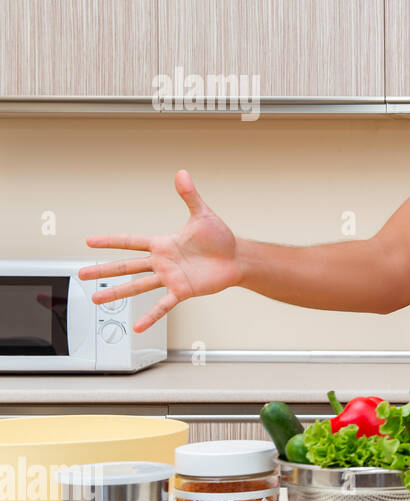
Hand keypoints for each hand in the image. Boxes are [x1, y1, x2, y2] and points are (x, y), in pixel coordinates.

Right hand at [79, 170, 242, 332]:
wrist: (237, 258)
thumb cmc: (220, 238)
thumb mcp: (203, 215)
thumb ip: (189, 195)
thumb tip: (182, 173)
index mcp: (163, 244)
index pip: (131, 241)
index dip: (111, 241)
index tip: (89, 241)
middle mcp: (162, 262)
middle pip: (126, 266)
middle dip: (103, 270)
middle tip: (81, 275)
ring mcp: (170, 278)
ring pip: (138, 287)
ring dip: (116, 293)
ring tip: (96, 301)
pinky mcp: (182, 291)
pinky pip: (163, 305)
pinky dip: (150, 316)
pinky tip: (137, 327)